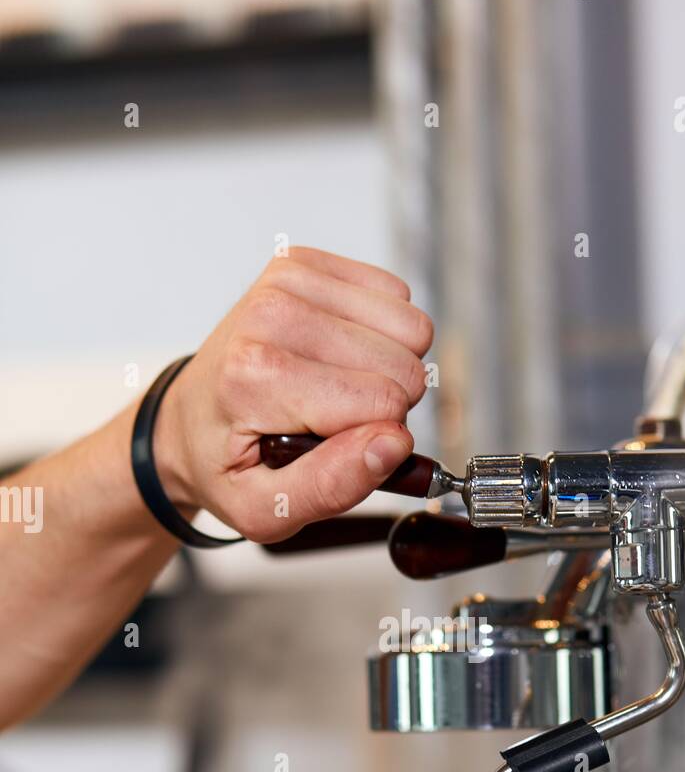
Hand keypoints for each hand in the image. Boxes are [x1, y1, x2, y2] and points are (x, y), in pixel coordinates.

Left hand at [153, 248, 433, 542]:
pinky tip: (339, 355)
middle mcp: (271, 314)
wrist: (186, 421)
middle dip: (386, 403)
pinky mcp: (304, 262)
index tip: (335, 446)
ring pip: (411, 328)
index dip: (376, 440)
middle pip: (404, 366)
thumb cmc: (224, 464)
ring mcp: (288, 280)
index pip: (383, 404)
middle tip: (334, 419)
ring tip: (337, 388)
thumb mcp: (265, 510)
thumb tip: (395, 443)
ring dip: (388, 367)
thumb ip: (332, 486)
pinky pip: (396, 297)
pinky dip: (380, 332)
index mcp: (255, 375)